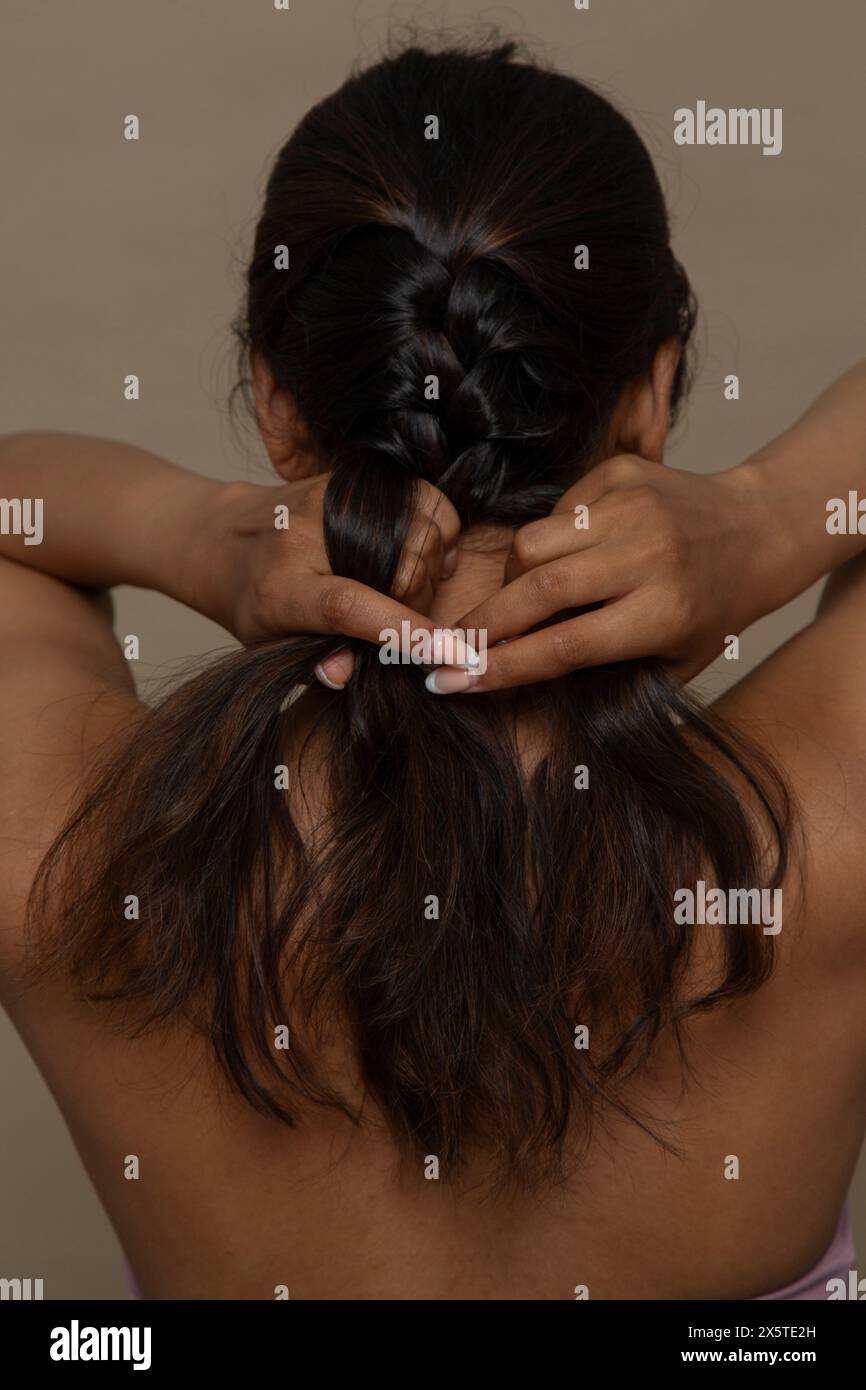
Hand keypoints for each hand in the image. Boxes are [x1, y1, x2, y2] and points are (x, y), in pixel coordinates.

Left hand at [192, 474, 460, 685]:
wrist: (222, 537)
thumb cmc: (252, 604)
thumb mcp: (273, 647)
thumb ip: (316, 666)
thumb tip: (348, 676)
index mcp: (282, 589)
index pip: (348, 607)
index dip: (401, 629)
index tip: (448, 652)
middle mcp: (306, 535)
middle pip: (402, 570)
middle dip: (422, 608)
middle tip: (410, 626)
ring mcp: (333, 499)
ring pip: (423, 534)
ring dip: (432, 573)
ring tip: (411, 592)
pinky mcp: (354, 479)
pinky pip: (425, 501)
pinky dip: (440, 530)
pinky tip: (426, 555)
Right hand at [446, 453, 776, 691]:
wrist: (756, 530)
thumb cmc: (710, 611)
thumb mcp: (671, 662)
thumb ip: (601, 674)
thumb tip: (507, 679)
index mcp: (663, 613)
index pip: (564, 645)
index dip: (502, 667)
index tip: (452, 682)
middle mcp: (647, 555)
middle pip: (538, 589)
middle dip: (484, 623)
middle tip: (450, 645)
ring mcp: (631, 506)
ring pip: (533, 542)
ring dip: (512, 579)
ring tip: (521, 600)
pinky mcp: (620, 473)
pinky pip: (553, 514)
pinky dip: (545, 544)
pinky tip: (566, 558)